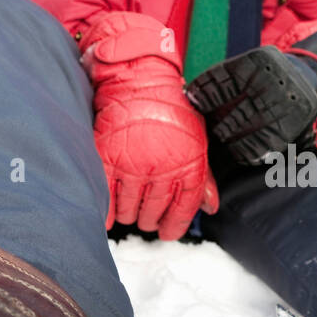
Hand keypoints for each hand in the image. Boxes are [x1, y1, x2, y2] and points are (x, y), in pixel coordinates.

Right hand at [79, 12, 217, 238]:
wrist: (140, 83)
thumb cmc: (171, 111)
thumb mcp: (197, 142)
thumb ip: (203, 178)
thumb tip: (210, 207)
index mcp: (187, 164)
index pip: (183, 210)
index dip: (173, 227)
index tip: (166, 233)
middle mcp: (161, 168)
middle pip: (152, 213)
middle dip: (148, 220)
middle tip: (145, 217)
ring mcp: (133, 164)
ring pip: (128, 210)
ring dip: (128, 215)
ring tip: (128, 210)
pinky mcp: (107, 158)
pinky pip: (106, 197)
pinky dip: (106, 210)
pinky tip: (109, 213)